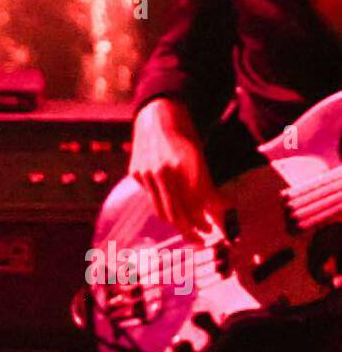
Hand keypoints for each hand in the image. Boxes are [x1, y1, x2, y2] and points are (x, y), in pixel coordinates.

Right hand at [129, 98, 222, 242]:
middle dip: (191, 228)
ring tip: (190, 228)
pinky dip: (164, 204)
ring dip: (177, 223)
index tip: (216, 227)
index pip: (198, 200)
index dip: (207, 217)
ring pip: (161, 209)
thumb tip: (214, 208)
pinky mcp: (135, 174)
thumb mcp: (197, 153)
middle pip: (177, 212)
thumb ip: (203, 181)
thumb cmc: (182, 132)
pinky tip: (173, 205)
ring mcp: (146, 173)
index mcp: (184, 162)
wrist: (156, 114)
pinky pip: (152, 197)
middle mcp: (163, 170)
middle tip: (203, 237)